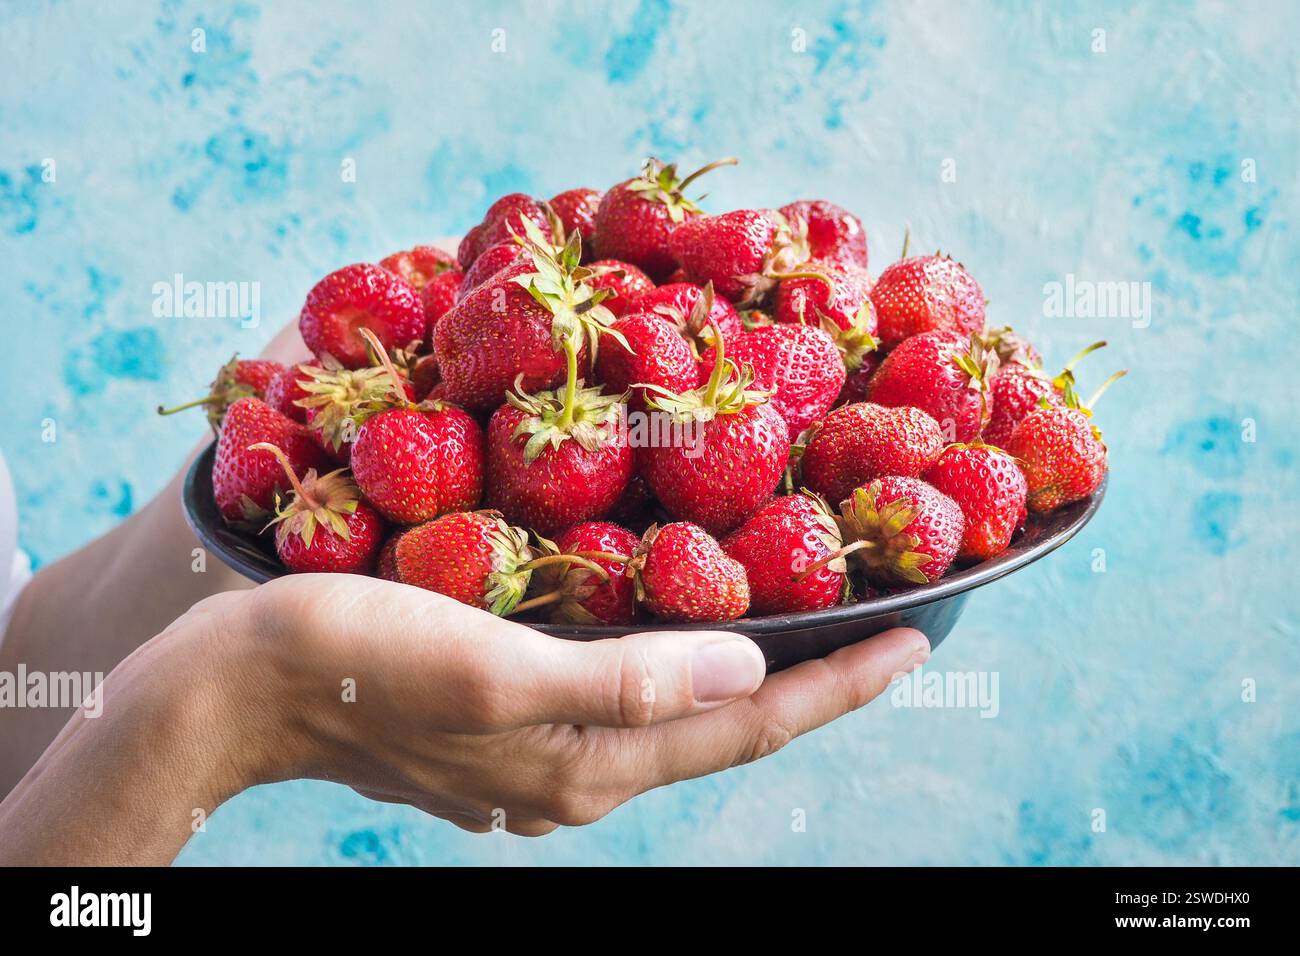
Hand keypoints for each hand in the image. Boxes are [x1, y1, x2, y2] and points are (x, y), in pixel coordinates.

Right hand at [226, 573, 929, 835]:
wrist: (246, 685)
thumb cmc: (364, 656)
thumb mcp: (497, 666)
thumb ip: (624, 680)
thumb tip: (751, 672)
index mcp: (590, 767)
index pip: (747, 726)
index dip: (838, 689)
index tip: (918, 646)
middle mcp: (582, 774)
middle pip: (727, 728)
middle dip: (815, 686)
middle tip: (887, 632)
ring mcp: (547, 756)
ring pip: (682, 716)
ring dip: (755, 678)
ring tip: (817, 630)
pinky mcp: (515, 725)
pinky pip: (630, 699)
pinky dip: (685, 668)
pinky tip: (698, 635)